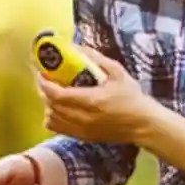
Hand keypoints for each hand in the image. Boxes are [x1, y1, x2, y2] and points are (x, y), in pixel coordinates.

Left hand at [36, 46, 159, 143]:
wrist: (143, 125)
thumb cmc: (132, 98)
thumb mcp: (118, 73)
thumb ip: (96, 59)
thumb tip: (76, 47)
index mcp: (91, 101)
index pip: (57, 94)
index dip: (44, 83)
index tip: (40, 72)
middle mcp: (83, 118)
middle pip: (50, 106)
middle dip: (43, 91)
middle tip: (44, 78)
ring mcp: (81, 130)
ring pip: (51, 119)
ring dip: (48, 104)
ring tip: (53, 93)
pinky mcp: (82, 137)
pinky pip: (57, 128)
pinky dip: (53, 117)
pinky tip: (59, 108)